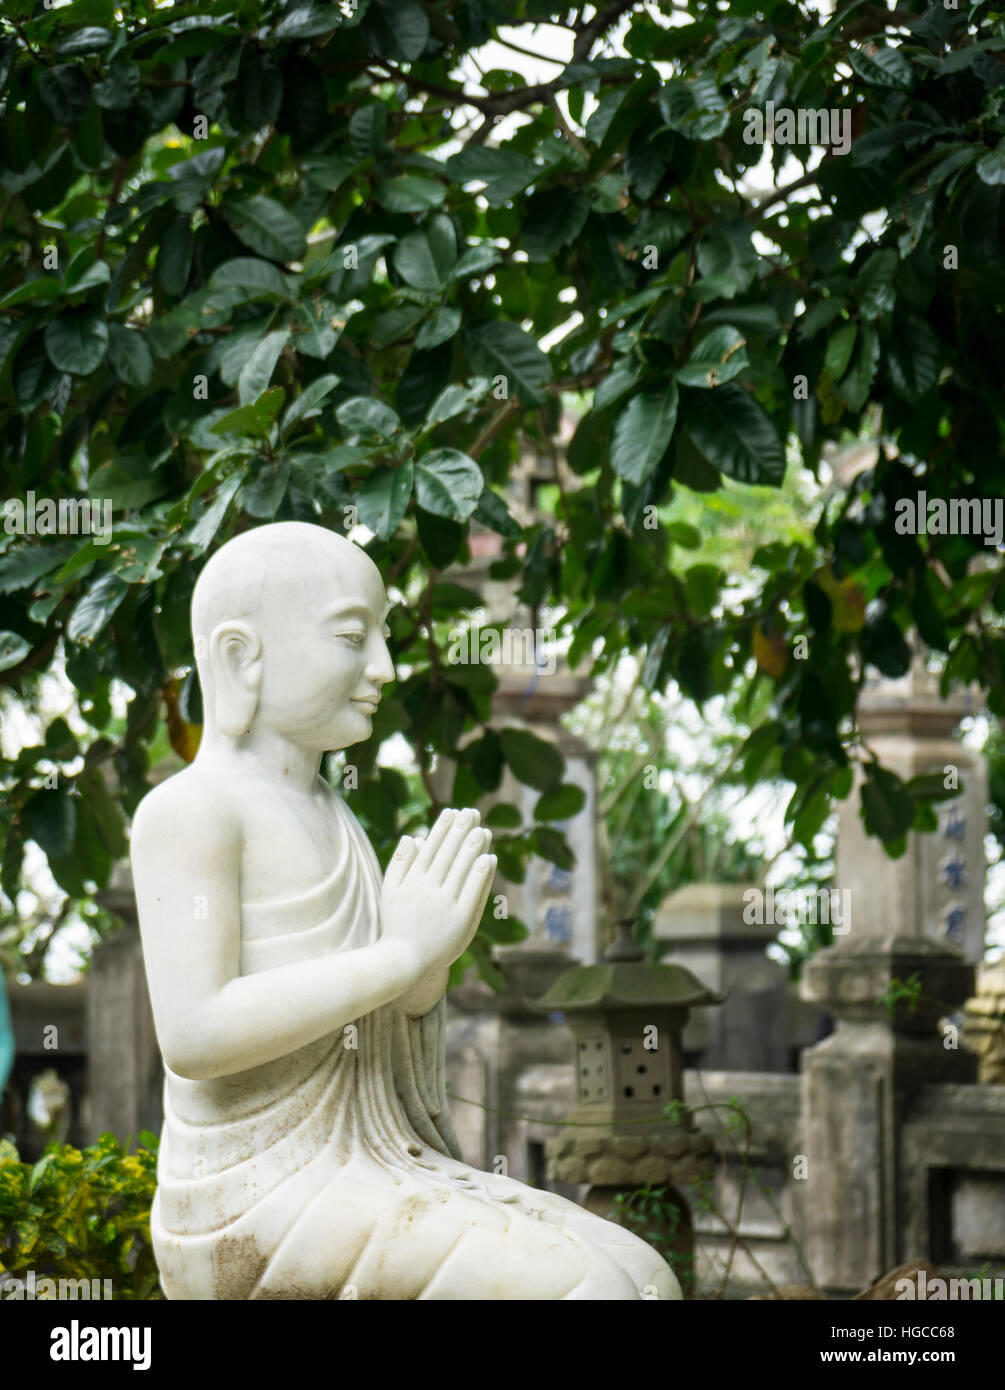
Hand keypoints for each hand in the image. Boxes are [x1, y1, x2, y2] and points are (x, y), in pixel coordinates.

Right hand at [381, 809, 495, 976]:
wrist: (403, 960)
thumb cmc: (396, 923)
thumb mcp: (390, 890)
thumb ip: (400, 863)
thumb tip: (414, 836)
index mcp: (412, 879)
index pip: (431, 846)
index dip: (443, 827)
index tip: (452, 811)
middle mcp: (429, 888)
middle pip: (449, 853)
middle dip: (461, 829)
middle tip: (472, 811)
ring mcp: (445, 904)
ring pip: (463, 868)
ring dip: (474, 847)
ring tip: (484, 830)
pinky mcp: (460, 919)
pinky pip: (474, 891)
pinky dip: (482, 874)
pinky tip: (489, 858)